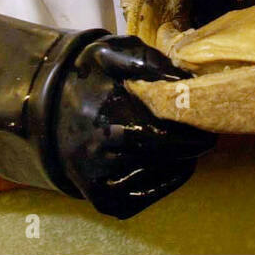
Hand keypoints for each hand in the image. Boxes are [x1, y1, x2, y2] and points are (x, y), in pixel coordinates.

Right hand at [53, 34, 215, 218]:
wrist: (45, 104)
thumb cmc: (87, 75)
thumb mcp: (110, 53)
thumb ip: (146, 61)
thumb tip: (184, 81)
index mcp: (100, 119)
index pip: (157, 135)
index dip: (187, 132)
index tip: (206, 125)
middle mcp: (94, 154)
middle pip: (158, 158)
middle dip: (188, 148)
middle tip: (208, 139)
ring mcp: (93, 179)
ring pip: (150, 180)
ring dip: (178, 166)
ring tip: (193, 151)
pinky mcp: (96, 196)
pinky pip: (136, 201)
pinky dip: (161, 187)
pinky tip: (177, 170)